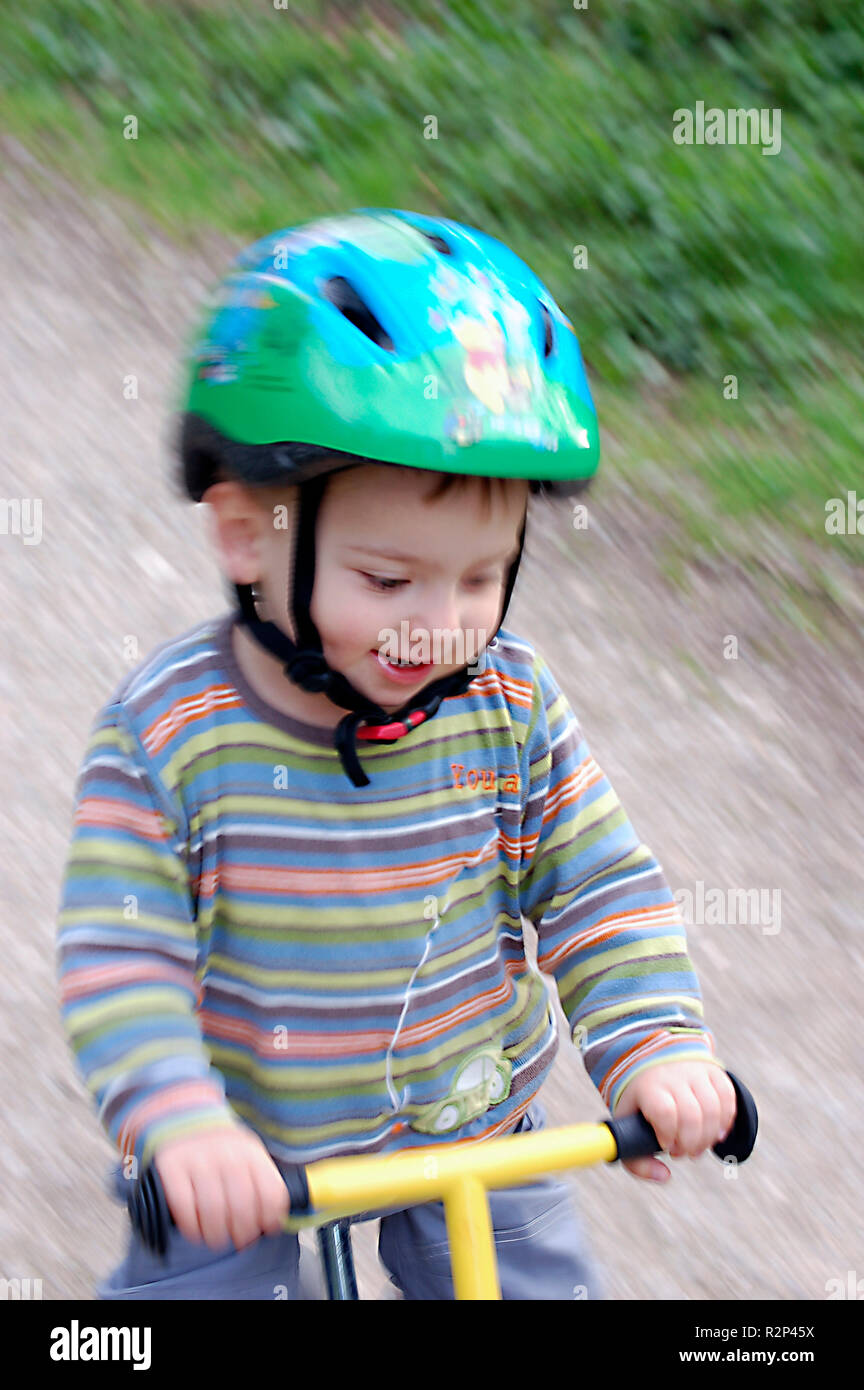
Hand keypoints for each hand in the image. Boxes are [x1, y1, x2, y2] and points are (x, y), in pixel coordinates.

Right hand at [154, 1124, 290, 1250]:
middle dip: (242, 1232)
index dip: (269, 1219)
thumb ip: (262, 1181)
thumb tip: (274, 1221)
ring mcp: (199, 1160)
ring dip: (216, 1235)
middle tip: (237, 1239)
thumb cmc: (218, 1143)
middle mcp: (227, 1155)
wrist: (181, 1111)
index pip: (270, 1193)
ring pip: (213, 1211)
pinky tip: (195, 1230)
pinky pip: (184, 1207)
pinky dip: (191, 1226)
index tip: (262, 1229)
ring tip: (217, 1239)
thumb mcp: (248, 1151)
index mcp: (251, 1152)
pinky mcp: (173, 1168)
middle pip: (242, 1206)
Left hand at [611, 1061, 735, 1182]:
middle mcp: (673, 1076)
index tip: (665, 1145)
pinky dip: (725, 1121)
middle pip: (691, 1115)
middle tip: (682, 1152)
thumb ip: (637, 1162)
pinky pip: (728, 1097)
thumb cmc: (641, 1105)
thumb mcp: (627, 1128)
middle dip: (690, 1143)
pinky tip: (715, 1134)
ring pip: (713, 1108)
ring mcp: (696, 1071)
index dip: (668, 1133)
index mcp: (648, 1087)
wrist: (652, 1060)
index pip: (664, 1111)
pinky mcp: (714, 1071)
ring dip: (709, 1137)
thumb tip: (665, 1176)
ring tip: (697, 1146)